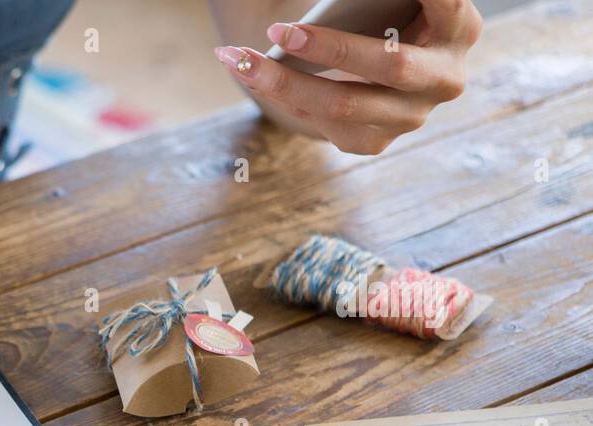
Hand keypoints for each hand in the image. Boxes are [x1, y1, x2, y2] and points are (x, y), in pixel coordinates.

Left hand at [214, 0, 482, 154]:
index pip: (448, 3)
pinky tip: (250, 76)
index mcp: (460, 28)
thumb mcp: (382, 3)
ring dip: (281, 82)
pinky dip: (281, 98)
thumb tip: (339, 2)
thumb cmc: (380, 15)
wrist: (370, 66)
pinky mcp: (376, 140)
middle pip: (391, 68)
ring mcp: (412, 116)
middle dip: (330, 49)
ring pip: (343, 105)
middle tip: (278, 30)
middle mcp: (445, 78)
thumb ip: (369, 0)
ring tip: (236, 57)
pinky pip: (322, 124)